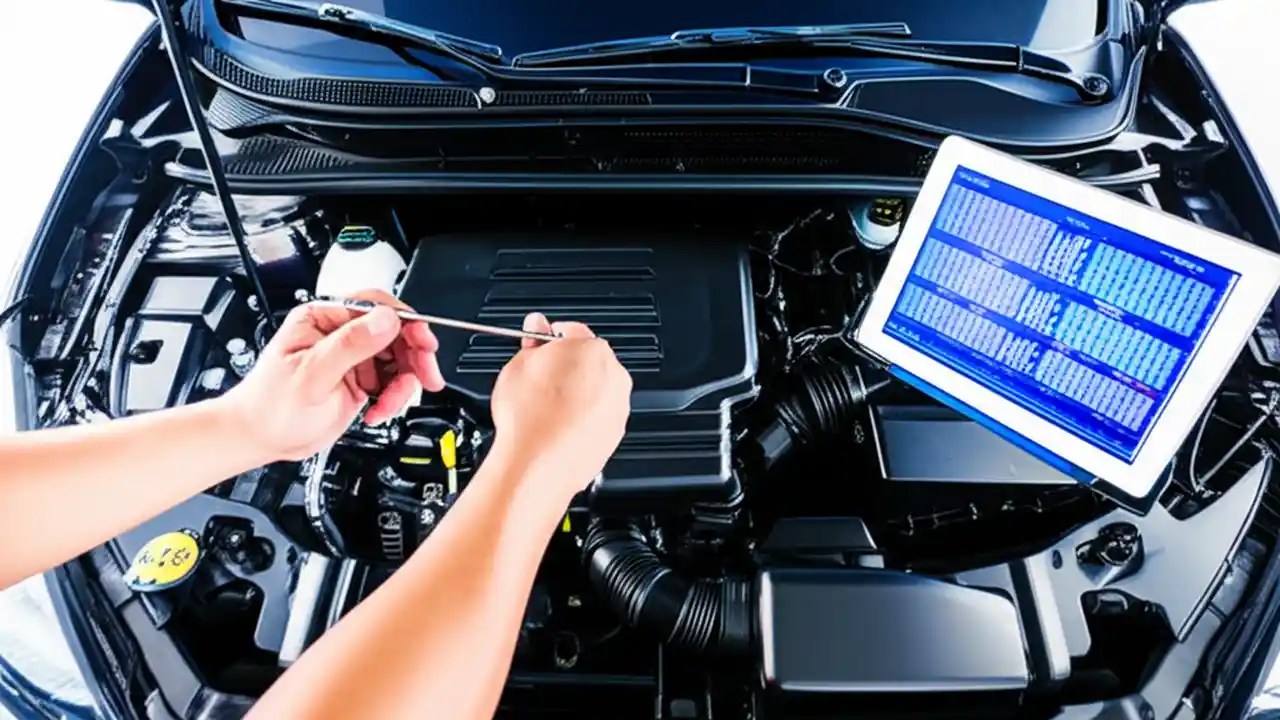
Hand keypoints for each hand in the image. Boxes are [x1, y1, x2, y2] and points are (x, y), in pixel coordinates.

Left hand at [221, 289, 445, 461]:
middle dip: (414, 356)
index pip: (376, 307)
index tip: (423, 342)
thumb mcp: (311, 374)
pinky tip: (379, 410)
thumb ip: (350, 345)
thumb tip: (385, 320)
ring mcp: (352, 358)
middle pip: (395, 333)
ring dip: (404, 384)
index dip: (406, 323)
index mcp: (324, 319)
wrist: (260, 438)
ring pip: (399, 359)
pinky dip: (394, 399)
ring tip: (391, 404)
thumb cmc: (270, 405)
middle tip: (426, 376)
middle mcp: (341, 334)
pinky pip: (393, 383)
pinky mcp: (360, 381)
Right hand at [488, 314, 631, 499]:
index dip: (549, 340)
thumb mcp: (518, 366)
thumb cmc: (528, 417)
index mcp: (593, 351)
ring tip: (545, 409)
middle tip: (538, 381)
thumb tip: (537, 328)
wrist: (536, 465)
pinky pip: (596, 419)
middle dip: (565, 368)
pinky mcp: (613, 435)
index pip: (571, 333)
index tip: (538, 347)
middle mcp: (614, 377)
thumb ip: (533, 344)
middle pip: (587, 362)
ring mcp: (617, 408)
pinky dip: (581, 420)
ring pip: (595, 392)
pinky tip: (557, 427)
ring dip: (575, 395)